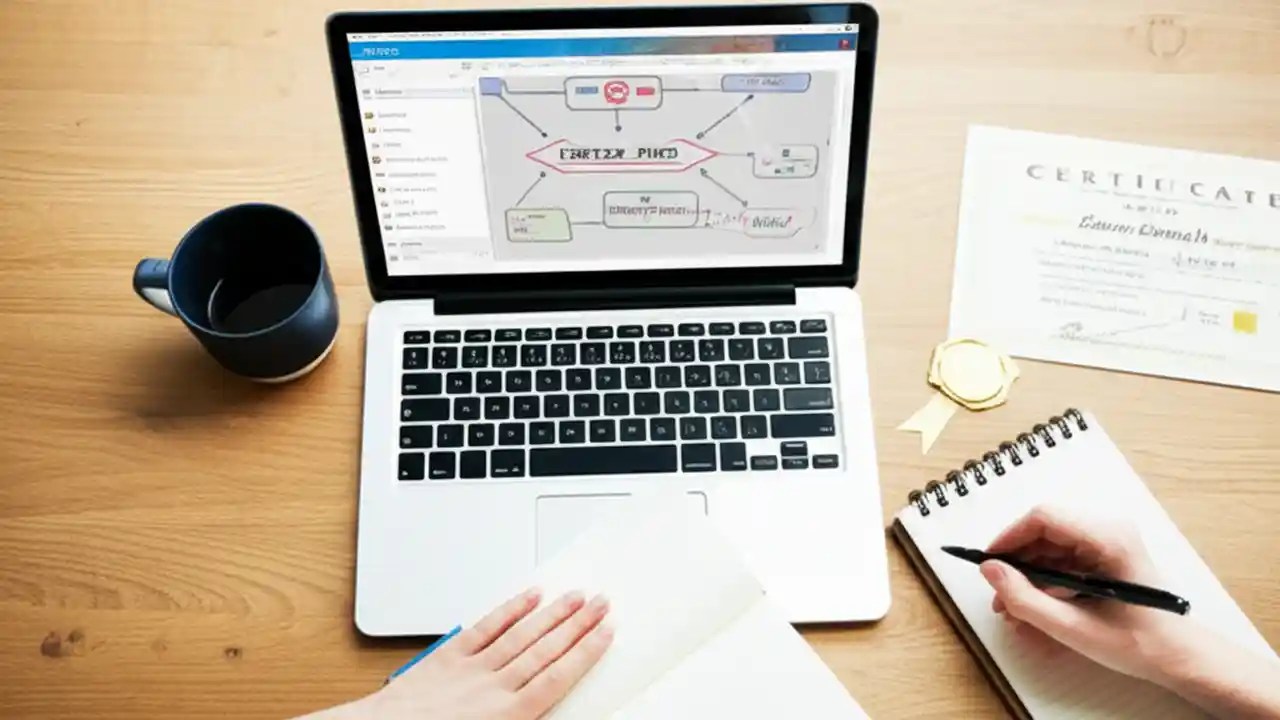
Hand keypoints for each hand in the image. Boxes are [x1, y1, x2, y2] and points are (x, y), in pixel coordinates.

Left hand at [339, 588, 612, 719]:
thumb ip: (525, 718)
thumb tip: (550, 704)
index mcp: (510, 715)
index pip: (558, 675)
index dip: (586, 651)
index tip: (606, 632)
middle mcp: (495, 687)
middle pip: (547, 648)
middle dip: (578, 624)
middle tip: (601, 602)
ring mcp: (472, 669)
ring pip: (522, 634)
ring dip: (553, 613)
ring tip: (576, 595)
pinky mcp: (449, 658)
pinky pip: (486, 628)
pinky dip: (510, 610)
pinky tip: (528, 597)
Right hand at [978, 505, 1184, 681]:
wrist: (1180, 657)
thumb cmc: (1140, 643)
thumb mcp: (1075, 628)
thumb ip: (1026, 600)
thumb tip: (991, 571)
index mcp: (1109, 539)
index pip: (1044, 518)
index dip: (1009, 537)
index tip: (988, 563)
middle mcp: (1109, 531)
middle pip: (1045, 531)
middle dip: (1016, 562)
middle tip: (998, 595)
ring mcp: (1108, 542)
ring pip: (1050, 546)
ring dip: (1027, 574)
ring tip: (1013, 607)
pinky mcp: (1105, 556)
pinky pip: (1063, 558)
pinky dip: (1044, 580)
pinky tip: (1034, 605)